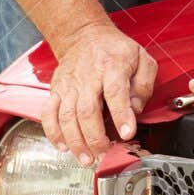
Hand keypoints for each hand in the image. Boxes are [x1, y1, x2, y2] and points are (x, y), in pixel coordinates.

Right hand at [43, 21, 157, 165]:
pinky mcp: (55, 91)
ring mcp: (69, 85)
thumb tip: (136, 109)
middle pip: (87, 110)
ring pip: (67, 116)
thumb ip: (144, 84)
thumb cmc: (115, 50)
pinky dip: (53, 133)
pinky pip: (49, 114)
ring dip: (76, 141)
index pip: (116, 93)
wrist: (84, 36)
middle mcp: (88, 77)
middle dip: (95, 137)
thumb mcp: (141, 58)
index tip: (128, 133)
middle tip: (104, 154)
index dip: (122, 115)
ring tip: (87, 158)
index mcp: (113, 66)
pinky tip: (63, 147)